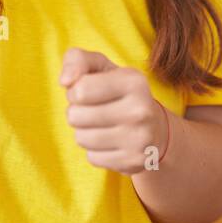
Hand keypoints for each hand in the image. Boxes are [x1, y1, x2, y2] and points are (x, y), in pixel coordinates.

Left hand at [59, 48, 169, 174]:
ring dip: (84, 131)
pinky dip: (96, 150)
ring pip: (81, 138)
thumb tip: (65, 80)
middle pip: (76, 116)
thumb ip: (77, 60)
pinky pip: (92, 157)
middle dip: (78, 112)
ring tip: (102, 125)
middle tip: (95, 109)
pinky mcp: (134, 162)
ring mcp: (139, 139)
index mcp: (133, 81)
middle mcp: (140, 110)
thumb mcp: (101, 67)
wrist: (156, 128)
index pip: (79, 89)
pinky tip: (111, 141)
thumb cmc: (119, 92)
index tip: (89, 91)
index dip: (75, 91)